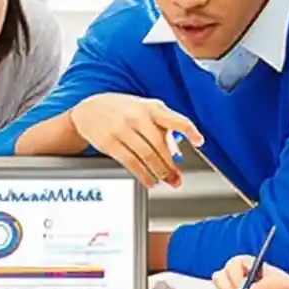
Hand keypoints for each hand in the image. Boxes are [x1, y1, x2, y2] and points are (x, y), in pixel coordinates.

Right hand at [68, 93, 203, 187]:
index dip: (189, 130)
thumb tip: (177, 150)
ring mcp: (122, 129)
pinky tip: (149, 180)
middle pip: (160, 146)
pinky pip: (131, 163)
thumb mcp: (143, 108)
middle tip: (177, 178)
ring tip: (165, 180)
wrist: (89, 110)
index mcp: (150, 107)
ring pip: (146, 157)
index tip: (199, 141)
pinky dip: (143, 175)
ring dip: (159, 173)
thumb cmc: (121, 110)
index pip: (174, 119)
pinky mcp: (110, 143)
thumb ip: (161, 125)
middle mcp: (137, 117)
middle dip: (171, 166)